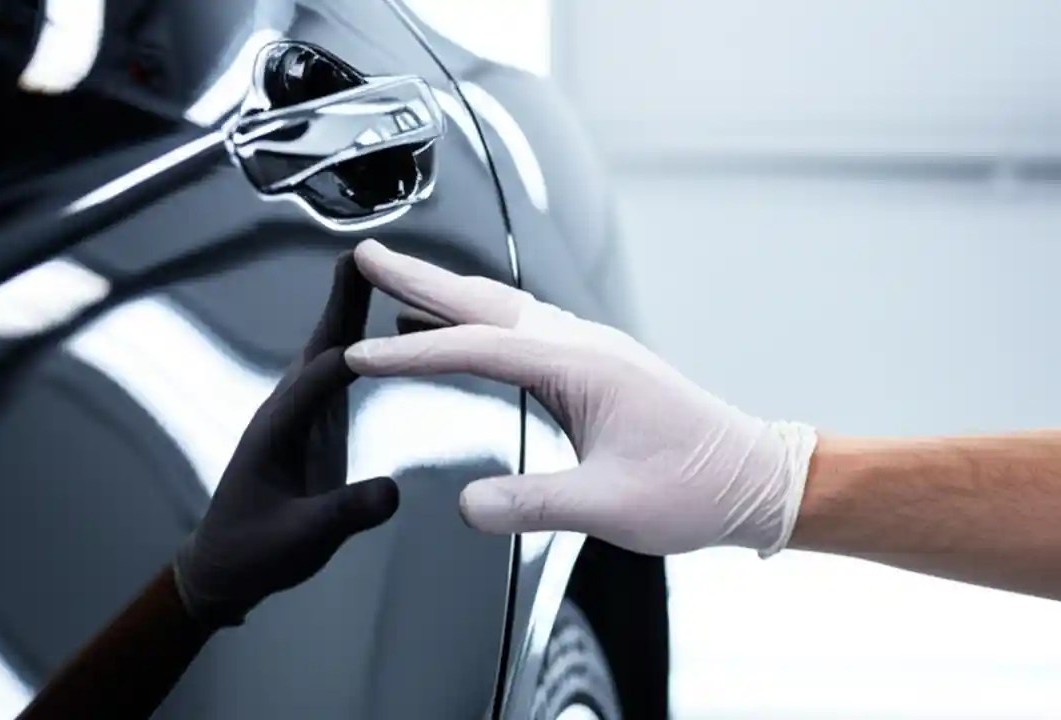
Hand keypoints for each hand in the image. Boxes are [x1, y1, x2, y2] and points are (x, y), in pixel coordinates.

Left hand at [173, 256, 398, 625]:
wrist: (223, 565)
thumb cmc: (253, 551)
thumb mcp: (301, 541)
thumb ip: (343, 514)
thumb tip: (393, 490)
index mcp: (278, 429)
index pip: (318, 379)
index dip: (350, 352)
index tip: (384, 324)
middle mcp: (287, 408)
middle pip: (321, 344)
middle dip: (345, 299)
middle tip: (370, 254)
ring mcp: (299, 412)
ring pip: (329, 350)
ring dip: (353, 309)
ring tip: (382, 271)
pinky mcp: (313, 422)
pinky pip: (339, 372)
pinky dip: (360, 341)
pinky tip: (380, 326)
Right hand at [344, 240, 816, 556]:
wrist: (753, 478)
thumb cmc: (695, 488)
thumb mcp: (613, 507)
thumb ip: (537, 504)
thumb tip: (469, 505)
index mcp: (582, 367)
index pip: (476, 349)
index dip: (411, 351)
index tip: (358, 355)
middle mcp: (581, 344)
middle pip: (483, 302)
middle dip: (418, 278)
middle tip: (365, 258)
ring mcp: (587, 349)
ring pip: (500, 308)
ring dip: (444, 293)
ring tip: (393, 283)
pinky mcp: (591, 365)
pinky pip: (518, 328)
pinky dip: (475, 320)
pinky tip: (458, 332)